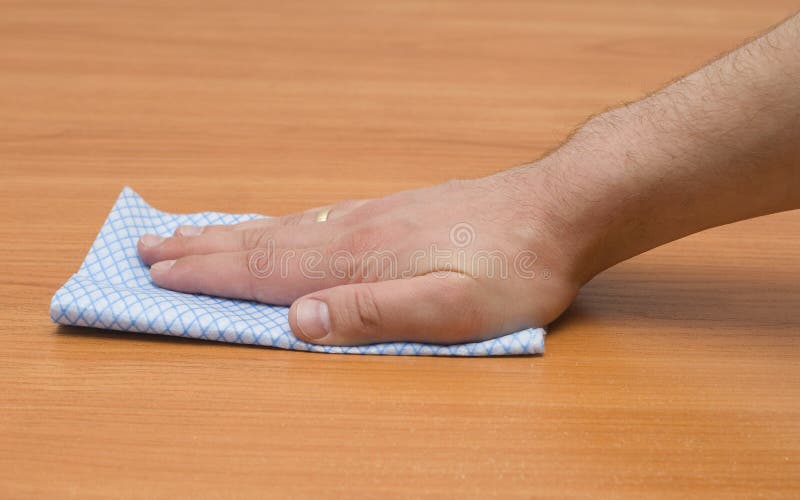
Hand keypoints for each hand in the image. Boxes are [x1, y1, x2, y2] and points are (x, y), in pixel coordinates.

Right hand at [137, 168, 583, 345]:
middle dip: (202, 248)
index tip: (161, 274)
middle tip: (150, 245)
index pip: (267, 270)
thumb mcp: (451, 309)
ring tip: (190, 231)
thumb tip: (299, 320)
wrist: (555, 212)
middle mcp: (354, 231)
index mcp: (358, 260)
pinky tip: (272, 225)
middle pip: (262, 242)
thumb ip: (374, 315)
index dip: (211, 275)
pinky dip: (275, 222)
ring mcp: (370, 217)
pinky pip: (313, 217)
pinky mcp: (390, 212)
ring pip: (283, 225)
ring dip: (229, 231)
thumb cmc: (511, 269)